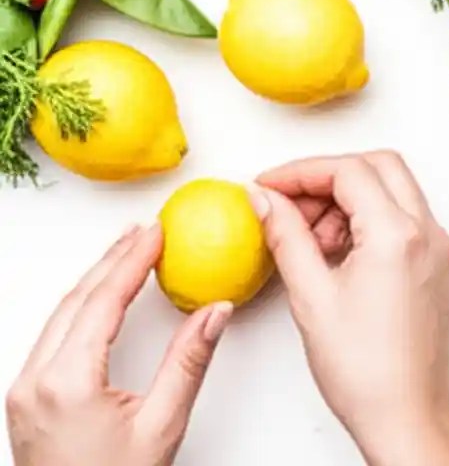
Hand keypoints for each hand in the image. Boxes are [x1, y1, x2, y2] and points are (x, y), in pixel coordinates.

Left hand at [6, 225, 230, 465]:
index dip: (132, 262)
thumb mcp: (162, 426)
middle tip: (145, 232)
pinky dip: (78, 309)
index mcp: (67, 382)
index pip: (103, 302)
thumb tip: (214, 312)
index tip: (156, 233)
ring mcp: (24, 391)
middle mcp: (35, 381)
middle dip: (111, 260)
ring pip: (58, 316)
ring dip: (93, 281)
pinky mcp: (25, 400)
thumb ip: (188, 363)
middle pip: (75, 301)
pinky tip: (98, 300)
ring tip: (125, 254)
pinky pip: (50, 337)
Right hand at [253, 151, 448, 465]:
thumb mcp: (311, 295)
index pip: (349, 170)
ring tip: (306, 239)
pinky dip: (366, 220)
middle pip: (379, 167)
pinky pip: (402, 220)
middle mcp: (428, 233)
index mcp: (399, 234)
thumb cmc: (365, 370)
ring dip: (348, 199)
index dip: (300, 171)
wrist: (406, 417)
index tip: (266, 187)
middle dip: (328, 177)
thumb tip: (264, 199)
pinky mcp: (435, 266)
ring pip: (393, 191)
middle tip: (287, 204)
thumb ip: (285, 236)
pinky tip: (332, 253)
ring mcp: (437, 249)